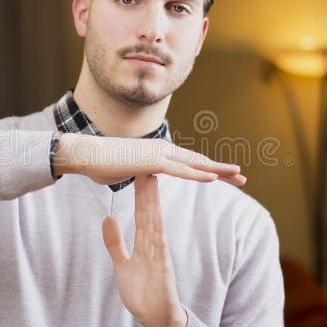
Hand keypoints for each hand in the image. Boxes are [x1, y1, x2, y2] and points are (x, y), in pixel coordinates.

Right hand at [54, 133, 245, 186]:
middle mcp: (162, 149)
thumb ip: (135, 172)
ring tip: (238, 175)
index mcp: (157, 151)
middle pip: (199, 161)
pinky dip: (197, 174)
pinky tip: (213, 178)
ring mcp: (157, 153)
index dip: (209, 169)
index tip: (226, 176)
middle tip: (242, 177)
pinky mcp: (150, 162)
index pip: (189, 162)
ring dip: (218, 170)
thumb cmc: (99, 163)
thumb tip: (135, 175)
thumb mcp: (124, 170)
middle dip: (222, 170)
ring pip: (195, 163)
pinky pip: (179, 170)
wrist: (84, 154)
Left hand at [102, 174, 186, 326]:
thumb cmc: (143, 293)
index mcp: (145, 243)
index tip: (137, 171)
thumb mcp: (123, 265)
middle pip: (149, 211)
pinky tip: (155, 216)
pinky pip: (160, 246)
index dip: (139, 192)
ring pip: (155, 223)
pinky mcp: (163, 268)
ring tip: (151, 181)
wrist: (158, 320)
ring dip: (153, 202)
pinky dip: (157, 230)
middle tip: (146, 164)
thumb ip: (116, 243)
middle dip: (147, 189)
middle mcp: (154, 245)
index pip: (142, 212)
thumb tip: (109, 219)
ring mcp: (160, 255)